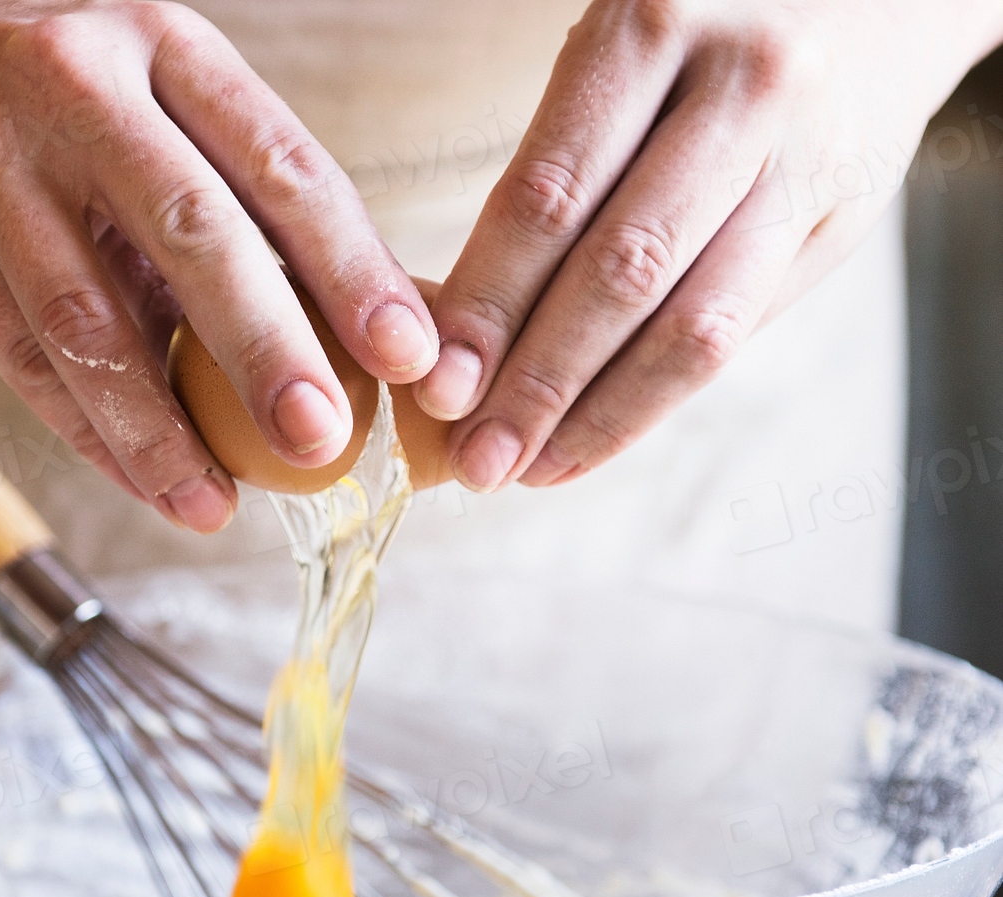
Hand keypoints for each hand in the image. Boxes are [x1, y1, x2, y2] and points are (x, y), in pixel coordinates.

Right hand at [0, 0, 437, 530]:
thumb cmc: (32, 95)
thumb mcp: (148, 108)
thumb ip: (247, 207)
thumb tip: (378, 323)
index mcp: (165, 49)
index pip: (284, 165)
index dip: (353, 269)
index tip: (409, 356)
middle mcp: (79, 88)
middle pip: (192, 232)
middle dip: (265, 348)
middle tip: (320, 441)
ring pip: (88, 315)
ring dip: (160, 425)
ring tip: (217, 502)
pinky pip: (18, 354)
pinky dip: (87, 431)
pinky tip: (143, 481)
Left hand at [416, 0, 1002, 491]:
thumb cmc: (696, 38)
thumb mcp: (617, 55)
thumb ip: (559, 172)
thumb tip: (466, 335)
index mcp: (654, 27)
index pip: (550, 196)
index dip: (489, 304)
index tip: (437, 389)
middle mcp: (744, 88)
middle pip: (623, 272)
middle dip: (538, 383)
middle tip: (476, 462)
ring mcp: (806, 159)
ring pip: (694, 324)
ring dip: (600, 415)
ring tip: (528, 470)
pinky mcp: (841, 220)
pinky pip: (739, 333)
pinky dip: (656, 402)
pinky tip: (593, 441)